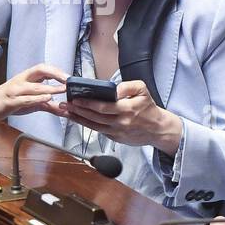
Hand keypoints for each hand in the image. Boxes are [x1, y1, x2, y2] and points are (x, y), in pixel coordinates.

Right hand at [0, 63, 68, 118]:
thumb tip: (66, 110)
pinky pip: (25, 99)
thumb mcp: (32, 103)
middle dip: (55, 73)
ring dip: (49, 88)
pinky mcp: (10, 101)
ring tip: (63, 89)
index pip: (43, 68)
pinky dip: (37, 99)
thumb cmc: (11, 101)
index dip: (56, 70)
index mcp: (26, 77)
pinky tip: (47, 99)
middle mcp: (21, 80)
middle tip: (69, 80)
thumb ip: (49, 106)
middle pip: (39, 70)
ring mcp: (15, 90)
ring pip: (34, 86)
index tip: (70, 77)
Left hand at [61, 80, 182, 154]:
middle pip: (96, 117)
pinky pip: (98, 130)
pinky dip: (86, 125)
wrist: (157, 129)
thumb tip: (113, 89)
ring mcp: (117, 132)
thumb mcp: (143, 90)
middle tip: (66, 104)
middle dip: (79, 110)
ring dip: (79, 119)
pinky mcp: (115, 138)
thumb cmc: (148, 108)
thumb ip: (128, 86)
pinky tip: (78, 119)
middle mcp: (121, 122)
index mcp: (128, 109)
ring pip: (94, 125)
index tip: (77, 98)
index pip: (104, 107)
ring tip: (67, 112)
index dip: (89, 103)